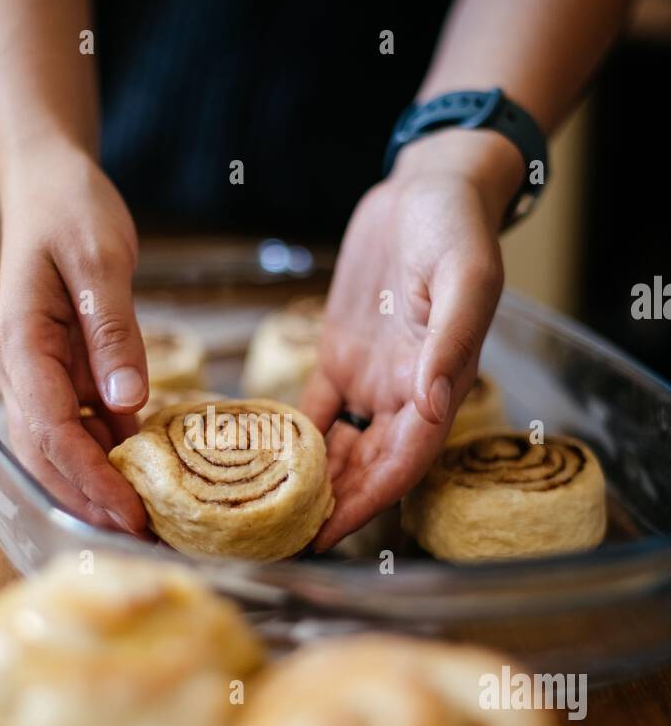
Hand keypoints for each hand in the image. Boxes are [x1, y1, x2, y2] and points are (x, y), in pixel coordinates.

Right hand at [0, 143, 149, 533]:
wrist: (49, 182)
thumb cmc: (70, 209)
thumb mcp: (99, 258)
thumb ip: (112, 328)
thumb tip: (128, 400)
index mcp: (21, 343)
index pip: (50, 428)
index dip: (89, 476)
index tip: (129, 511)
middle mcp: (21, 369)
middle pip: (47, 454)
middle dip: (90, 499)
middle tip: (142, 535)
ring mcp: (39, 373)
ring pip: (59, 448)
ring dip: (96, 487)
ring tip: (145, 521)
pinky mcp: (63, 371)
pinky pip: (81, 424)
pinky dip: (107, 456)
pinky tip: (143, 477)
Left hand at [301, 129, 521, 549]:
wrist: (428, 186)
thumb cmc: (456, 226)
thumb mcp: (465, 277)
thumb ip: (450, 342)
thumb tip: (432, 404)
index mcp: (438, 382)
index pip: (405, 460)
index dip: (371, 501)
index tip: (332, 533)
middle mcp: (404, 391)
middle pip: (367, 466)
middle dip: (333, 506)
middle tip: (282, 539)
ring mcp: (370, 376)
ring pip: (340, 447)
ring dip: (312, 482)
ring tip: (266, 513)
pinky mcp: (340, 354)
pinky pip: (314, 409)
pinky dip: (292, 437)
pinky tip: (260, 461)